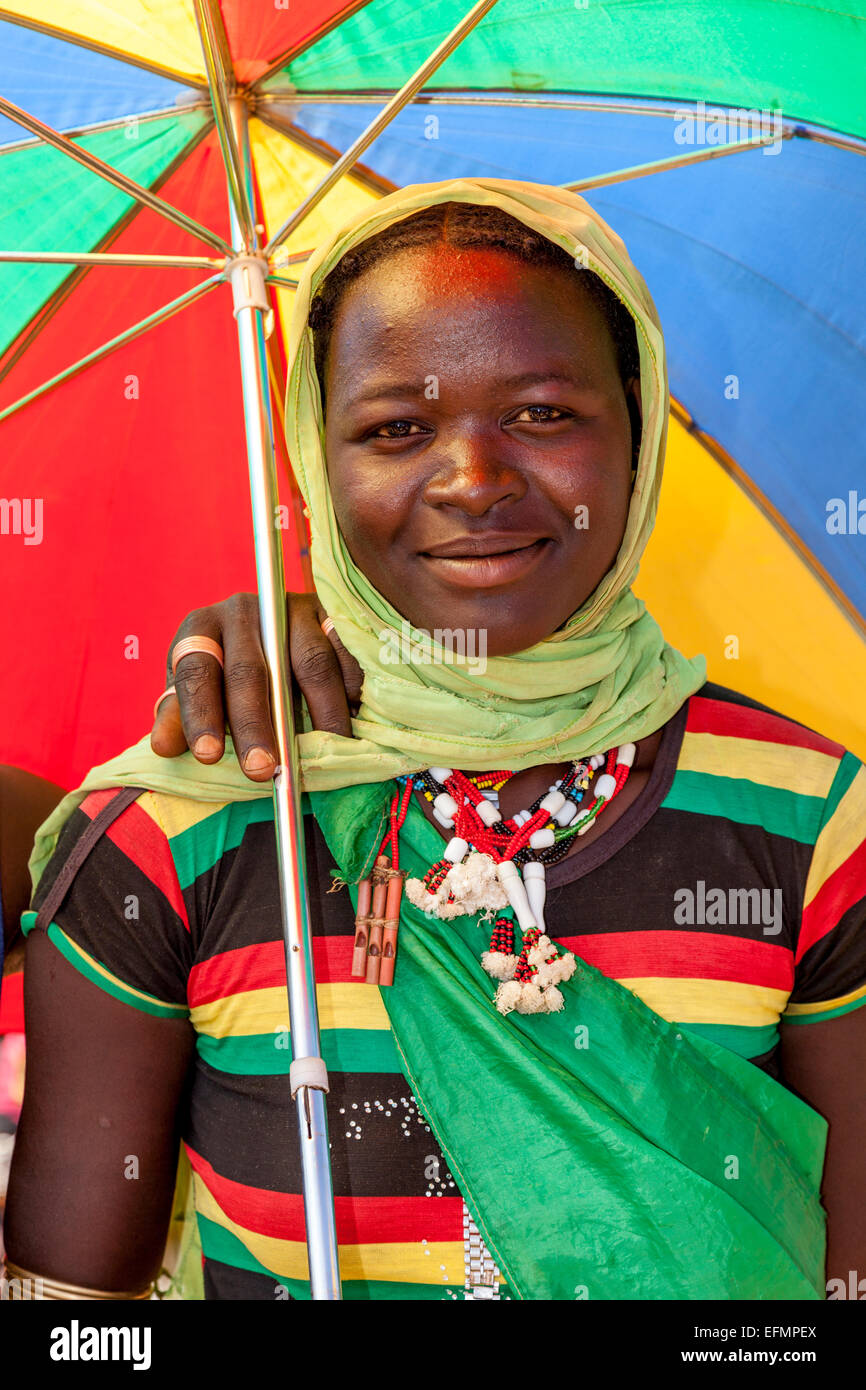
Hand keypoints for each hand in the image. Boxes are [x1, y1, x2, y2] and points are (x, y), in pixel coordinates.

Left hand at [150, 592, 362, 780]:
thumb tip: (163, 748)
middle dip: (256, 725)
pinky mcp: (329, 613)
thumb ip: (179, 717)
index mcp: (200, 628)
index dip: (200, 714)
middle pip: (250, 670)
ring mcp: (290, 609)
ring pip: (309, 663)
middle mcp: (243, 610)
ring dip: (318, 713)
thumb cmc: (225, 671)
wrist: (269, 628)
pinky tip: (352, 720)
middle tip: (263, 769)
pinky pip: (345, 653)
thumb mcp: (196, 690)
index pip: (197, 672)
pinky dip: (352, 689)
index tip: (208, 756)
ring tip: (322, 752)